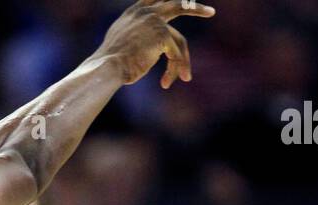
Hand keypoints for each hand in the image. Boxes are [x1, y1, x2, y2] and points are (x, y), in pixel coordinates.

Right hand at [96, 0, 214, 88]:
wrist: (106, 67)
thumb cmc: (109, 65)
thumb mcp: (120, 46)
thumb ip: (135, 40)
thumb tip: (148, 49)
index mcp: (133, 13)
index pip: (155, 1)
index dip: (168, 2)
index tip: (184, 1)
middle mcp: (145, 12)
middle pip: (177, 5)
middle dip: (195, 8)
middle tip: (211, 12)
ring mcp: (155, 21)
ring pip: (178, 41)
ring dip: (183, 61)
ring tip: (185, 78)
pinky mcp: (162, 34)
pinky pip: (176, 55)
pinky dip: (174, 70)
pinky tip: (166, 83)